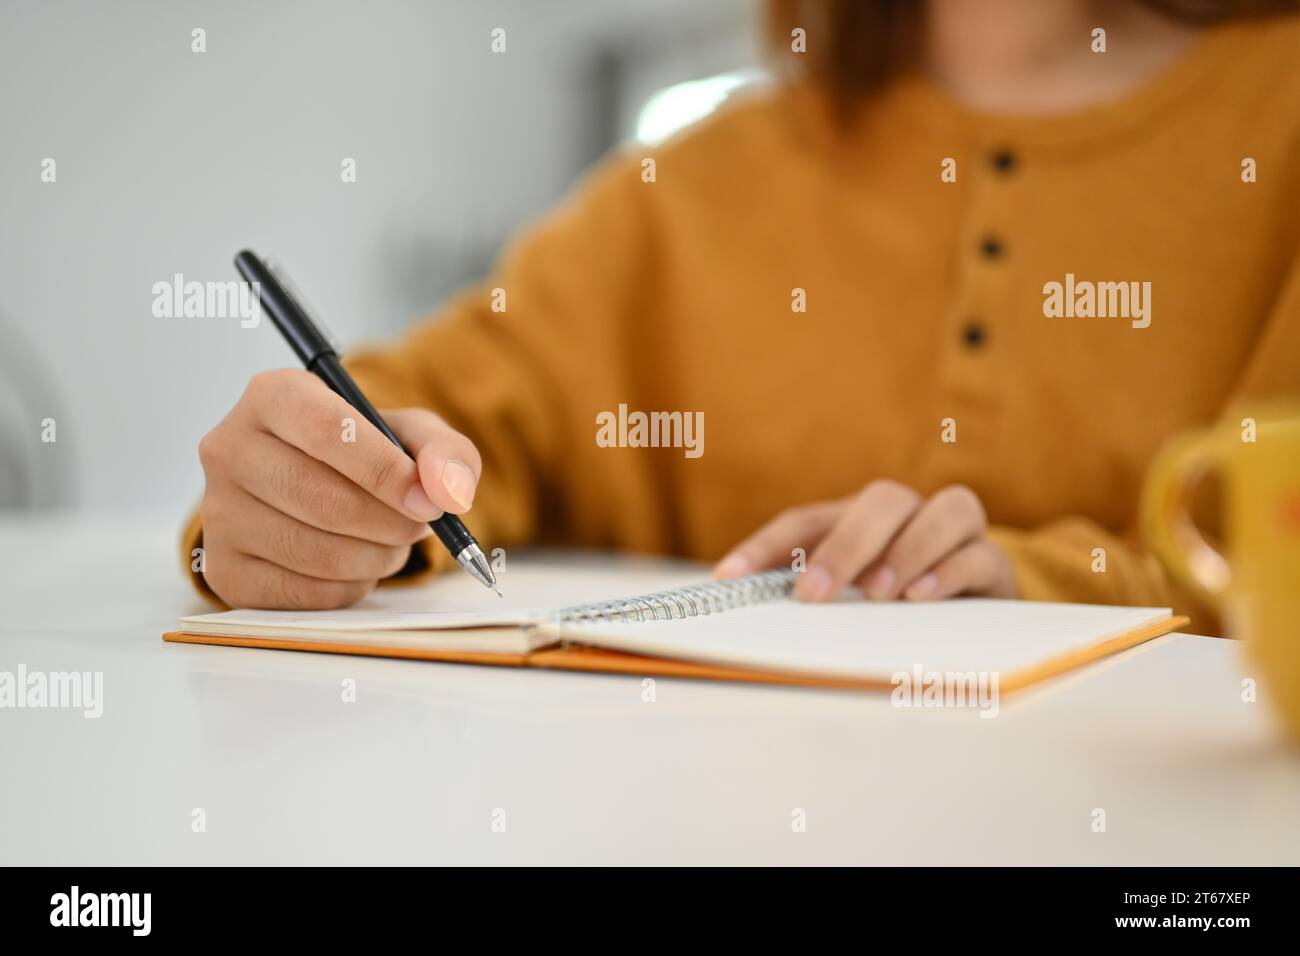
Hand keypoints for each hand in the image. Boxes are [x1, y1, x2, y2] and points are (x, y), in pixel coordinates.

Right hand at [196, 369, 481, 608]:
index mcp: (273, 396)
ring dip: (376, 558)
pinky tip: (358, 565)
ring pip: (315, 552)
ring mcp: (219, 512)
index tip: (428, 502)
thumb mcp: (411, 435)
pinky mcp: (225, 568)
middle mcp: (230, 448)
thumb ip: (444, 452)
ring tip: (391, 542)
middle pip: (322, 500)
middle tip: (418, 526)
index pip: (326, 430)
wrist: (314, 489)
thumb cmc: (365, 454)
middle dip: (390, 523)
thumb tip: (450, 493)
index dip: (386, 473)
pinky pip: (303, 593)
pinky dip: (350, 587)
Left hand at [713, 481, 1016, 601]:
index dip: (765, 546)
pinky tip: (920, 598)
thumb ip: (808, 594)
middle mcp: (910, 515)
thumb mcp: (846, 601)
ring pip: (947, 508)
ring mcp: (959, 536)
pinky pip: (982, 554)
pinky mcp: (996, 568)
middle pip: (882, 500)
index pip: (805, 520)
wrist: (979, 621)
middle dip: (845, 545)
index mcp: (859, 520)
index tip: (729, 579)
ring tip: (877, 593)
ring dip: (908, 548)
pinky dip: (949, 572)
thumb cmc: (895, 607)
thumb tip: (740, 604)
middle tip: (814, 593)